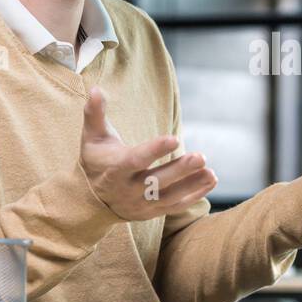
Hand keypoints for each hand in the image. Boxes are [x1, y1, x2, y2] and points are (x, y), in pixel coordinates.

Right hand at [78, 86, 216, 219]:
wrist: (91, 199)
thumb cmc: (96, 159)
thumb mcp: (92, 137)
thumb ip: (94, 114)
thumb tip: (96, 89)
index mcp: (114, 169)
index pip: (135, 160)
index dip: (155, 150)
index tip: (175, 138)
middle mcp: (127, 189)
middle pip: (156, 182)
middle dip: (179, 170)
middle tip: (201, 157)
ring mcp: (140, 204)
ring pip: (169, 196)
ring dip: (191, 184)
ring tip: (211, 172)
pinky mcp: (152, 212)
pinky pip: (175, 206)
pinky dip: (194, 195)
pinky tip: (210, 181)